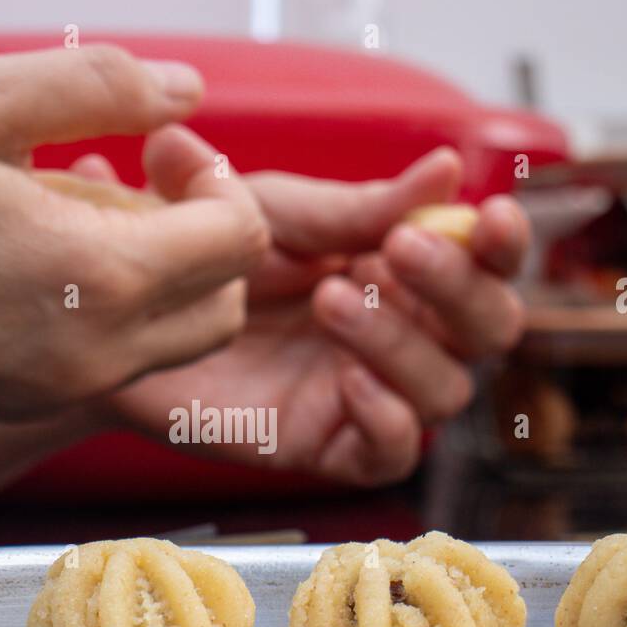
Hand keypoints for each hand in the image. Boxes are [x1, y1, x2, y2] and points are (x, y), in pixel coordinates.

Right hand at [0, 46, 267, 420]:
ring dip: (169, 278)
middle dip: (212, 237)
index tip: (165, 148)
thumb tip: (188, 91)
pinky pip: (118, 362)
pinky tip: (48, 260)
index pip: (242, 240)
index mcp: (99, 278)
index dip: (222, 180)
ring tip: (90, 216)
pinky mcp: (29, 404)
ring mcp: (63, 389)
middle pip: (227, 305)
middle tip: (148, 183)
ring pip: (179, 342)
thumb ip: (101, 85)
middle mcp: (97, 352)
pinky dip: (119, 312)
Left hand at [84, 139, 528, 485]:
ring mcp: (366, 393)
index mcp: (401, 271)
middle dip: (457, 289)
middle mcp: (400, 335)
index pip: (487, 266)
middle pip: (487, 329)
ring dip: (402, 341)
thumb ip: (356, 206)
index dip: (503, 247)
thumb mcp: (274, 214)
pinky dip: (386, 420)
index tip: (491, 215)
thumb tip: (443, 171)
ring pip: (445, 390)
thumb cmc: (203, 256)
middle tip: (394, 250)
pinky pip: (390, 455)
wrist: (123, 313)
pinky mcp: (324, 446)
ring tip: (331, 299)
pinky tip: (347, 381)